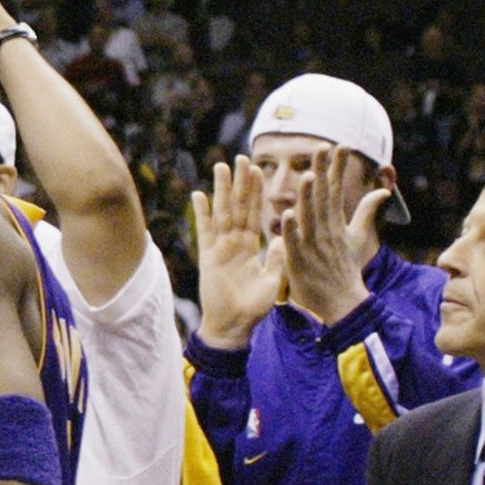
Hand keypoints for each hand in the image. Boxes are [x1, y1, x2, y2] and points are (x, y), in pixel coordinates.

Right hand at [192, 155, 282, 350]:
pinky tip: (199, 195)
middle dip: (239, 182)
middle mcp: (235, 244)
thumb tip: (285, 238)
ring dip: (221, 190)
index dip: (256, 192)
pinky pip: (205, 231)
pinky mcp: (208, 257)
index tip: (258, 169)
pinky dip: (202, 213)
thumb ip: (278, 259)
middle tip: (240, 158)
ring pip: (222, 213)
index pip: (255, 213)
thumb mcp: (273, 281)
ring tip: (221, 167)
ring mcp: (220, 248)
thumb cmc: (254, 309)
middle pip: (237, 206)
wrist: (234, 327)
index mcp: (252, 247)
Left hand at [281, 145, 383, 325]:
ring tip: (309, 174)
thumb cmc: (346, 269)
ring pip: (311, 217)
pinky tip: (288, 214)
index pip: (335, 190)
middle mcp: (326, 230)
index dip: (336, 168)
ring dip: (310, 196)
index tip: (340, 145)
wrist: (343, 303)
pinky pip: (296, 243)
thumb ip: (366, 212)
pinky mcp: (301, 262)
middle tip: (322, 146)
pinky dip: (293, 230)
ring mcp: (314, 246)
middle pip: (324, 197)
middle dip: (324, 171)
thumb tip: (383, 191)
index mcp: (336, 223)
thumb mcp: (358, 238)